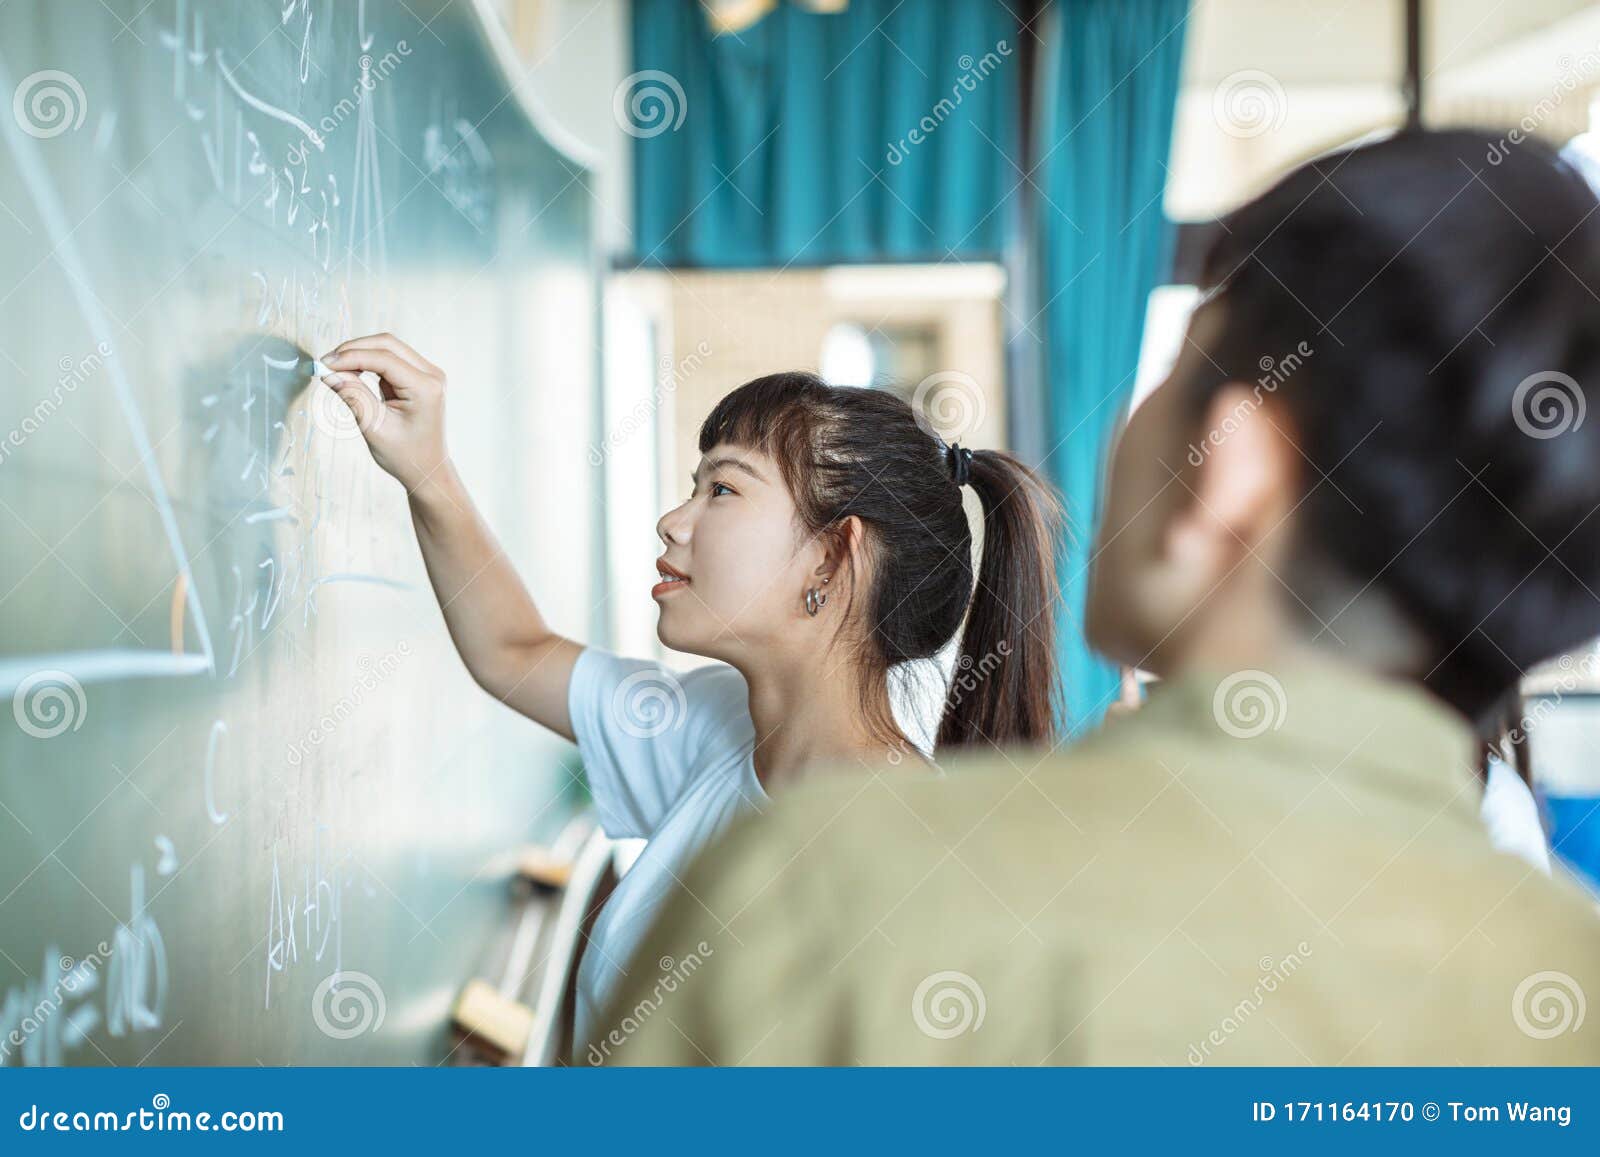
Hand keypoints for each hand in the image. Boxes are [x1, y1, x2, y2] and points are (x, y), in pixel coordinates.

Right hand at [320, 333, 449, 493]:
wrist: (426, 469)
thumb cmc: (405, 455)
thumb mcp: (375, 428)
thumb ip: (353, 396)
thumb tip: (329, 372)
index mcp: (425, 388)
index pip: (384, 358)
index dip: (351, 357)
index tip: (324, 364)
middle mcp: (431, 375)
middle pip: (388, 344)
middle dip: (354, 349)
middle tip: (327, 363)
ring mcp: (427, 374)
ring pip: (388, 348)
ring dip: (359, 354)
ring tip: (335, 369)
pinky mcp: (417, 377)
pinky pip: (389, 360)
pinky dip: (367, 363)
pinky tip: (350, 374)